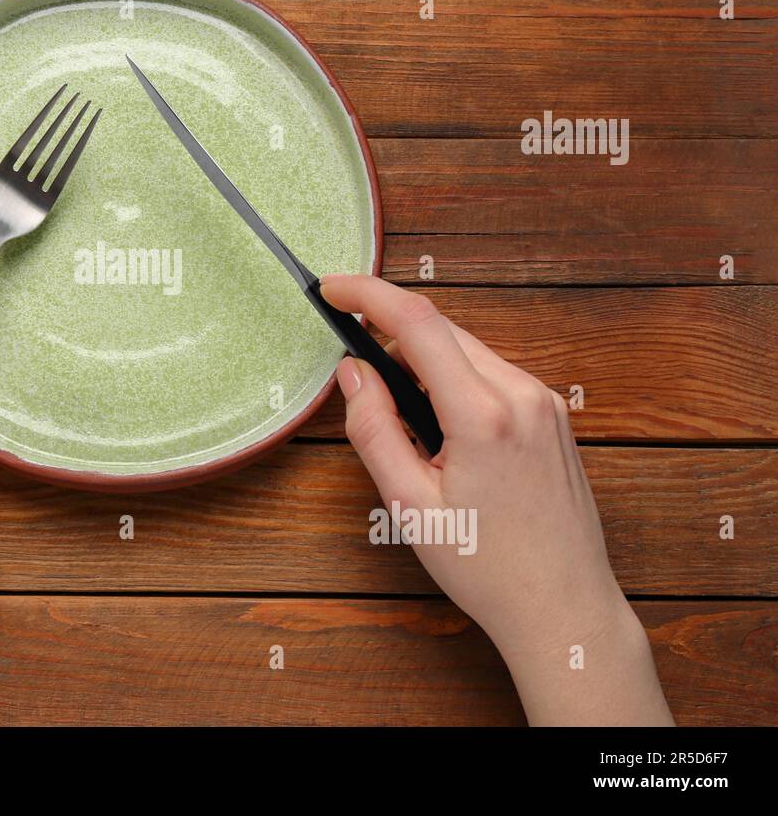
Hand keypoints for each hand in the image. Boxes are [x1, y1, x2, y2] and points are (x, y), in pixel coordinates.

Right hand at [319, 274, 671, 725]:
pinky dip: (455, 380)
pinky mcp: (552, 416)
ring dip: (424, 362)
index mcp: (484, 416)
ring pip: (468, 351)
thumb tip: (353, 373)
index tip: (332, 287)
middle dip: (391, 336)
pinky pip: (492, 374)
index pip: (419, 324)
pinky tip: (440, 427)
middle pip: (443, 331)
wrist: (563, 608)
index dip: (368, 295)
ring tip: (402, 420)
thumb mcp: (408, 504)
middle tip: (356, 373)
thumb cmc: (487, 567)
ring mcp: (544, 403)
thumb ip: (373, 428)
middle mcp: (523, 396)